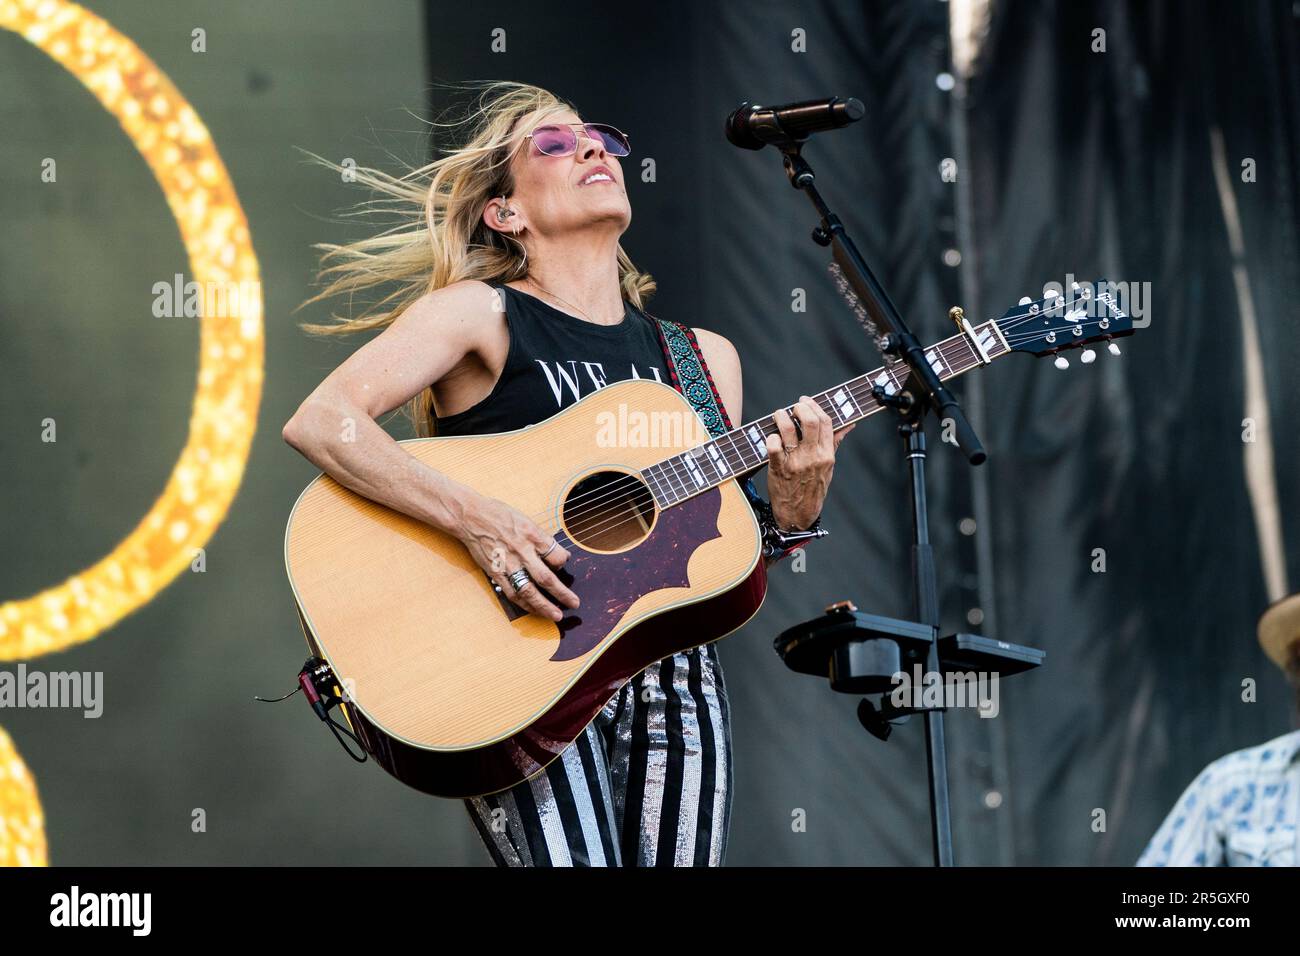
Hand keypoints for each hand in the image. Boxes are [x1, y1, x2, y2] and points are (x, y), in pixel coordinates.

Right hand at [452, 492, 579, 621]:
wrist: (470, 517)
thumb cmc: (498, 515)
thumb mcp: (526, 520)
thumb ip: (541, 538)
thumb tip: (558, 553)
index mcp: (532, 535)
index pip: (556, 555)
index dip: (564, 562)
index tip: (564, 565)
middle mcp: (522, 551)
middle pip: (546, 578)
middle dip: (562, 593)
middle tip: (574, 603)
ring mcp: (508, 564)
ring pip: (529, 591)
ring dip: (544, 606)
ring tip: (556, 615)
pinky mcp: (495, 572)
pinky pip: (512, 593)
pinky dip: (524, 604)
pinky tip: (534, 610)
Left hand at [765, 396, 855, 529]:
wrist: (798, 515)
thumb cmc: (813, 489)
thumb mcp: (829, 468)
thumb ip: (834, 443)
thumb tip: (848, 425)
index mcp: (827, 455)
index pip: (826, 422)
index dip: (815, 406)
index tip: (806, 401)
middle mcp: (813, 457)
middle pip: (810, 421)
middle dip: (800, 407)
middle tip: (793, 407)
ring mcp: (796, 463)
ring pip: (789, 429)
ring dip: (781, 416)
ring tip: (778, 415)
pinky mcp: (779, 469)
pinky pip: (773, 446)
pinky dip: (770, 437)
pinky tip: (771, 437)